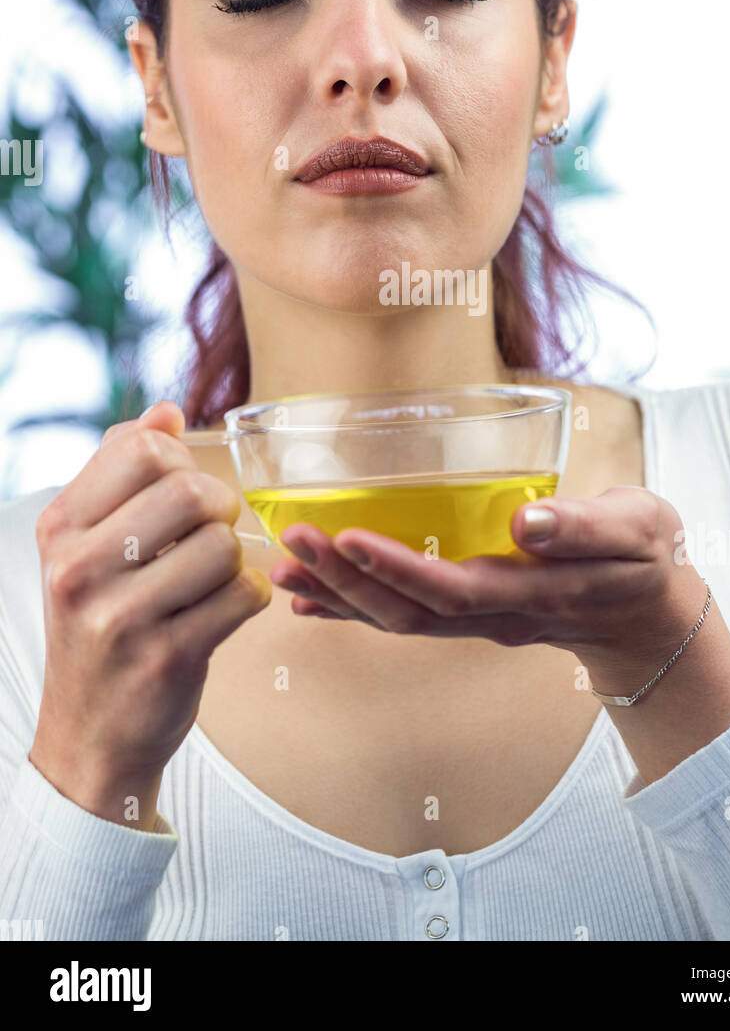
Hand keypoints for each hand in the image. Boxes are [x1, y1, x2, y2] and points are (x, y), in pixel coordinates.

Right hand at [30, 400, 270, 827]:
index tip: (179, 494)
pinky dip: (250, 598)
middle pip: (189, 491)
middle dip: (219, 508)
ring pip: (223, 544)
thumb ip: (122, 473)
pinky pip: (244, 595)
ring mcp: (121, 619)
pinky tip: (224, 612)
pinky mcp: (168, 659)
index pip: (141, 448)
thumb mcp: (87, 548)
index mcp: (60, 529)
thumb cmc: (101, 628)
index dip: (181, 462)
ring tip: (210, 581)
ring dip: (234, 559)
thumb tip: (167, 411)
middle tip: (211, 533)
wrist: (89, 739)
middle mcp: (79, 570)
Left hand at [273, 486, 708, 682]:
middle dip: (345, 580)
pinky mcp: (469, 613)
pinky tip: (310, 597)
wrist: (649, 616)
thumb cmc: (646, 558)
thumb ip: (587, 527)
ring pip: (396, 620)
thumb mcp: (638, 530)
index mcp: (534, 593)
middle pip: (407, 611)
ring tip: (284, 570)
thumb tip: (528, 521)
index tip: (347, 537)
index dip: (397, 568)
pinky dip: (352, 608)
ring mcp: (479, 621)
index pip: (452, 589)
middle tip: (292, 542)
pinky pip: (402, 618)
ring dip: (337, 596)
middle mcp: (495, 616)